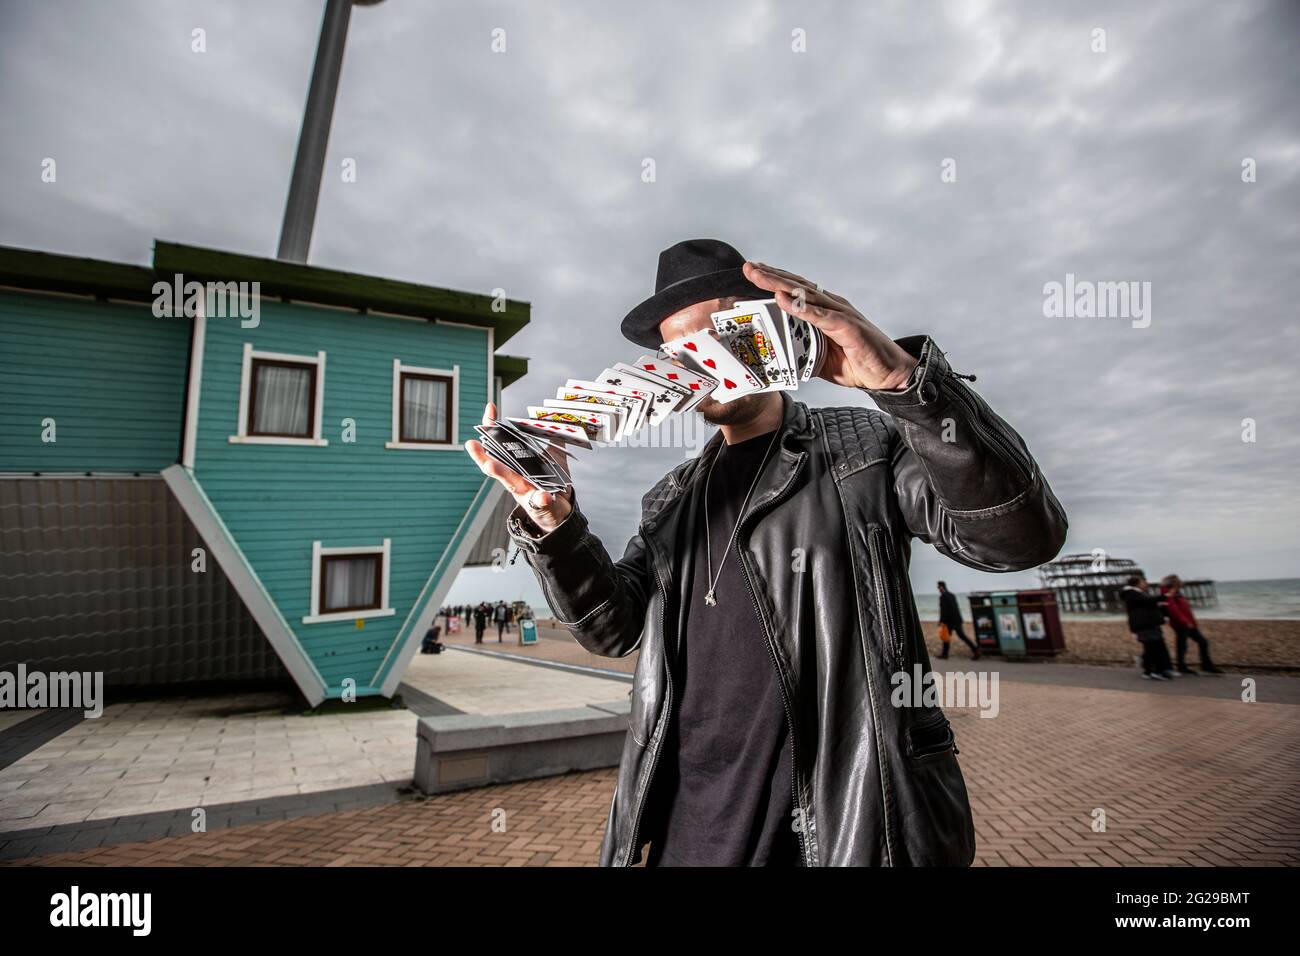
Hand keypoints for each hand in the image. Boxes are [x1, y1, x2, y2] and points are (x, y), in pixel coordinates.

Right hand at [464, 402, 573, 532]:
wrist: (561, 510)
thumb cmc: (551, 482)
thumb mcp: (553, 458)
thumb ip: (553, 440)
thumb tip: (555, 419)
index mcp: (514, 463)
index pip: (499, 443)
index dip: (492, 427)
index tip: (490, 408)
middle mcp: (514, 477)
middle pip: (494, 464)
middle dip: (482, 455)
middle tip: (470, 444)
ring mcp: (524, 492)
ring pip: (509, 482)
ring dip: (500, 473)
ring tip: (489, 466)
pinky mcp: (538, 505)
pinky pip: (539, 501)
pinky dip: (541, 499)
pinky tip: (543, 496)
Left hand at [742, 261, 917, 390]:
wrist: (889, 374)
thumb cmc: (857, 362)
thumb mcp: (820, 358)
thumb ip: (801, 351)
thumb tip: (779, 356)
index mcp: (825, 310)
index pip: (796, 291)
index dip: (774, 280)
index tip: (753, 272)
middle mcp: (832, 306)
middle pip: (797, 287)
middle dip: (771, 276)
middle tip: (749, 267)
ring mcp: (841, 314)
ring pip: (806, 296)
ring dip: (781, 285)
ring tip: (761, 277)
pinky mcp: (849, 327)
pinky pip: (822, 316)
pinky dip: (802, 308)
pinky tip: (785, 301)